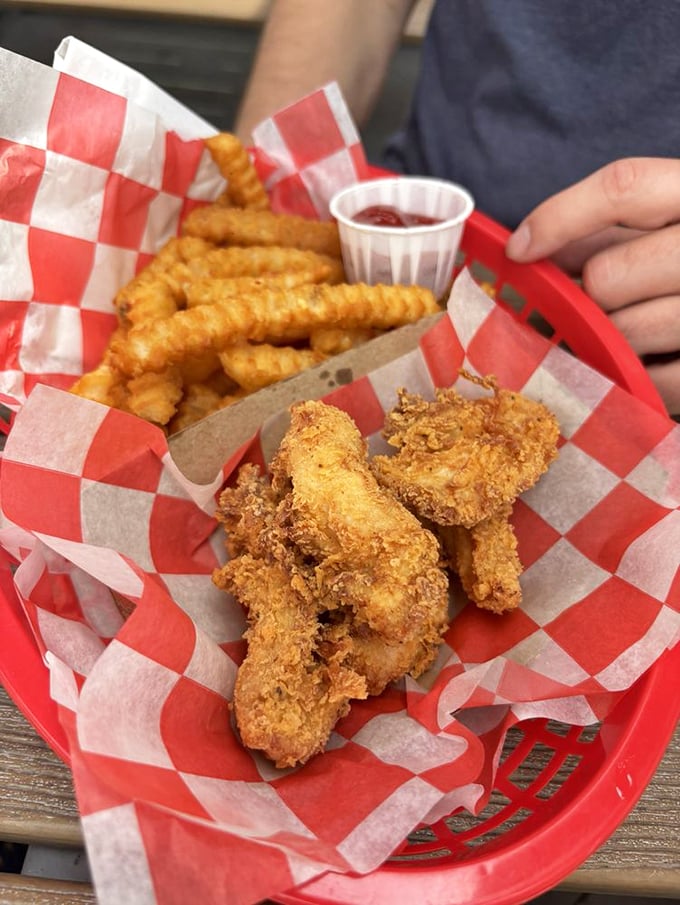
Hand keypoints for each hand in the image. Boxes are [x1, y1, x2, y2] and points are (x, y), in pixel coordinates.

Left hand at [505, 157, 679, 415]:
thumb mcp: (671, 229)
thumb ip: (611, 230)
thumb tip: (534, 250)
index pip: (624, 187)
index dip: (559, 216)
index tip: (519, 250)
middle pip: (609, 274)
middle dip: (589, 298)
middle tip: (597, 308)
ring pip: (624, 332)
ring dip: (609, 342)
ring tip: (629, 336)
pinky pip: (655, 382)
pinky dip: (639, 379)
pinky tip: (650, 364)